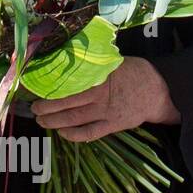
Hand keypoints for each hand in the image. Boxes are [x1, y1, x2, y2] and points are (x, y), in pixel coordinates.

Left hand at [30, 56, 179, 141]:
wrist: (158, 90)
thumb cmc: (132, 72)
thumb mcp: (112, 62)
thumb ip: (91, 66)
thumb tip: (66, 58)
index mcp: (98, 77)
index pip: (68, 84)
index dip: (50, 88)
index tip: (36, 89)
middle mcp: (99, 96)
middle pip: (66, 103)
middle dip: (46, 107)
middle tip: (33, 109)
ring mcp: (106, 112)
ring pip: (74, 119)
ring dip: (54, 121)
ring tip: (41, 121)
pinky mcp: (112, 126)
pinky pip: (89, 133)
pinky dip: (73, 135)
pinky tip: (62, 132)